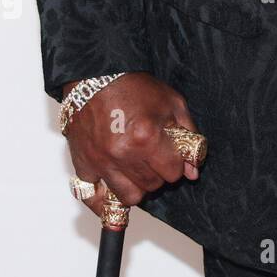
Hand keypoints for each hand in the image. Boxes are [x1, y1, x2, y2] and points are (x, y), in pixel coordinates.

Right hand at [63, 72, 200, 221]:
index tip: (173, 156)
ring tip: (138, 169)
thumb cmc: (133, 86)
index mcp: (146, 136)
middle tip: (157, 159)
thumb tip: (193, 169)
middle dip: (160, 174)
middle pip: (152, 185)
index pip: (173, 172)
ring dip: (138, 186)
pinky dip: (107, 198)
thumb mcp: (171, 103)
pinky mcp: (83, 166)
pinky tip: (115, 190)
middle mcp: (123, 153)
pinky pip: (94, 199)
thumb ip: (188, 136)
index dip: (177, 164)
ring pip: (129, 197)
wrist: (96, 76)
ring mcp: (101, 162)